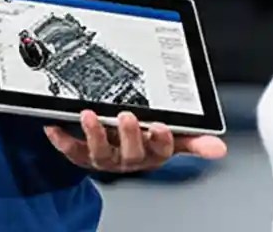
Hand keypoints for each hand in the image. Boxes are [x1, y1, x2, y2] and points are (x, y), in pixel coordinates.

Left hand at [44, 110, 226, 172]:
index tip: (160, 126)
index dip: (161, 140)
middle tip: (127, 116)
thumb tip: (219, 148)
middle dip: (129, 135)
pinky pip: (72, 151)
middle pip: (131, 152)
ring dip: (94, 134)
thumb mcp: (171, 139)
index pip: (161, 148)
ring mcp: (106, 157)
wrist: (113, 153)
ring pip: (100, 153)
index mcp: (152, 152)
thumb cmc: (143, 142)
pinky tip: (53, 126)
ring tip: (89, 116)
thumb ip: (193, 140)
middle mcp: (129, 157)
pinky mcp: (83, 155)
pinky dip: (62, 140)